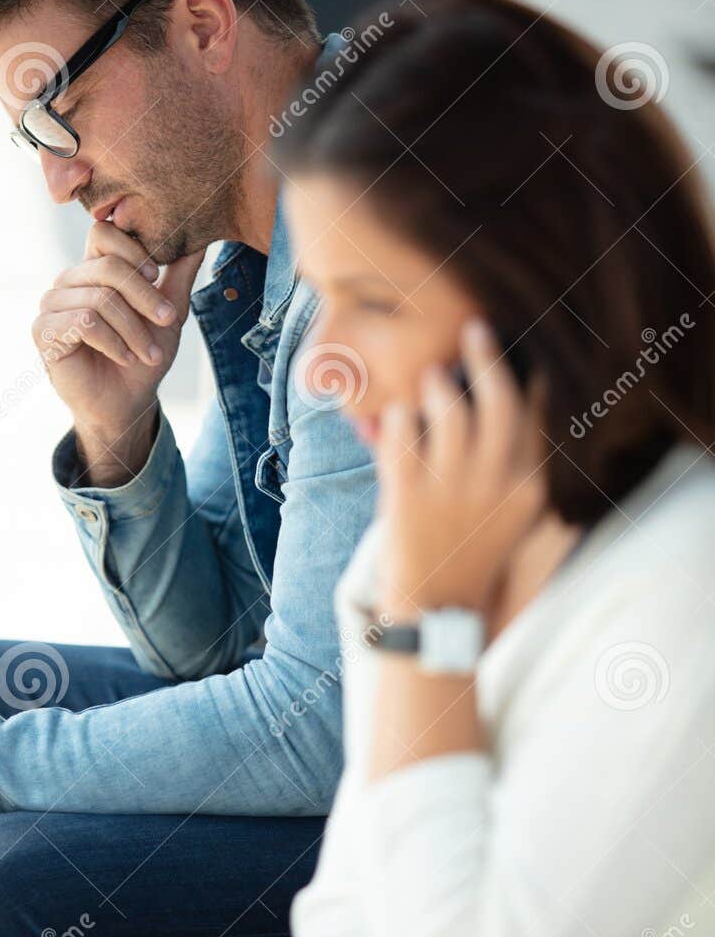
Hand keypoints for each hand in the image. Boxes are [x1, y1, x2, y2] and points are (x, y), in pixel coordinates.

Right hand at [34, 219, 203, 484]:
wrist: (127, 402)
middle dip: (145, 298)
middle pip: (108, 266)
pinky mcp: (44, 330)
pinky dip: (113, 342)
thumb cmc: (144, 355)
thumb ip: (180, 274)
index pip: (103, 232)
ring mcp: (52, 304)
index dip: (133, 249)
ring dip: (133, 329)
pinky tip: (124, 358)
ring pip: (100, 298)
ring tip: (148, 353)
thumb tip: (200, 239)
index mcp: (94, 268)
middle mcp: (69, 281)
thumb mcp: (169, 311)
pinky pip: (84, 322)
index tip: (157, 277)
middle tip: (167, 322)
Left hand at [377, 318, 545, 618]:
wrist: (434, 608)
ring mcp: (451, 488)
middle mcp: (495, 483)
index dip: (531, 373)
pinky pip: (401, 431)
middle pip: (498, 400)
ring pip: (446, 408)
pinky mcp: (406, 494)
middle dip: (486, 356)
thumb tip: (511, 395)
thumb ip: (515, 462)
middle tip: (474, 328)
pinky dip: (398, 417)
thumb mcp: (511, 512)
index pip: (539, 415)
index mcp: (528, 488)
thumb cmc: (471, 550)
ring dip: (435, 385)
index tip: (525, 344)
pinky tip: (396, 419)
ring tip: (428, 380)